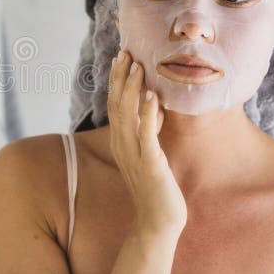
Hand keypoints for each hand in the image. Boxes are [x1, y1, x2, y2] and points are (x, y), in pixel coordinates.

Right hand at [108, 50, 186, 237]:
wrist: (159, 221)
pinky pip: (146, 135)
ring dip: (132, 88)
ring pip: (127, 115)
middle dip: (120, 77)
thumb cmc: (157, 188)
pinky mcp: (149, 164)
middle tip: (125, 52)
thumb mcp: (151, 153)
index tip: (121, 57)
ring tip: (137, 66)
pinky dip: (148, 113)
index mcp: (120, 141)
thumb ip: (149, 130)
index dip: (117, 80)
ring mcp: (133, 154)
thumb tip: (155, 108)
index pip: (115, 104)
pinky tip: (151, 96)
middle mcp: (122, 145)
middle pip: (117, 104)